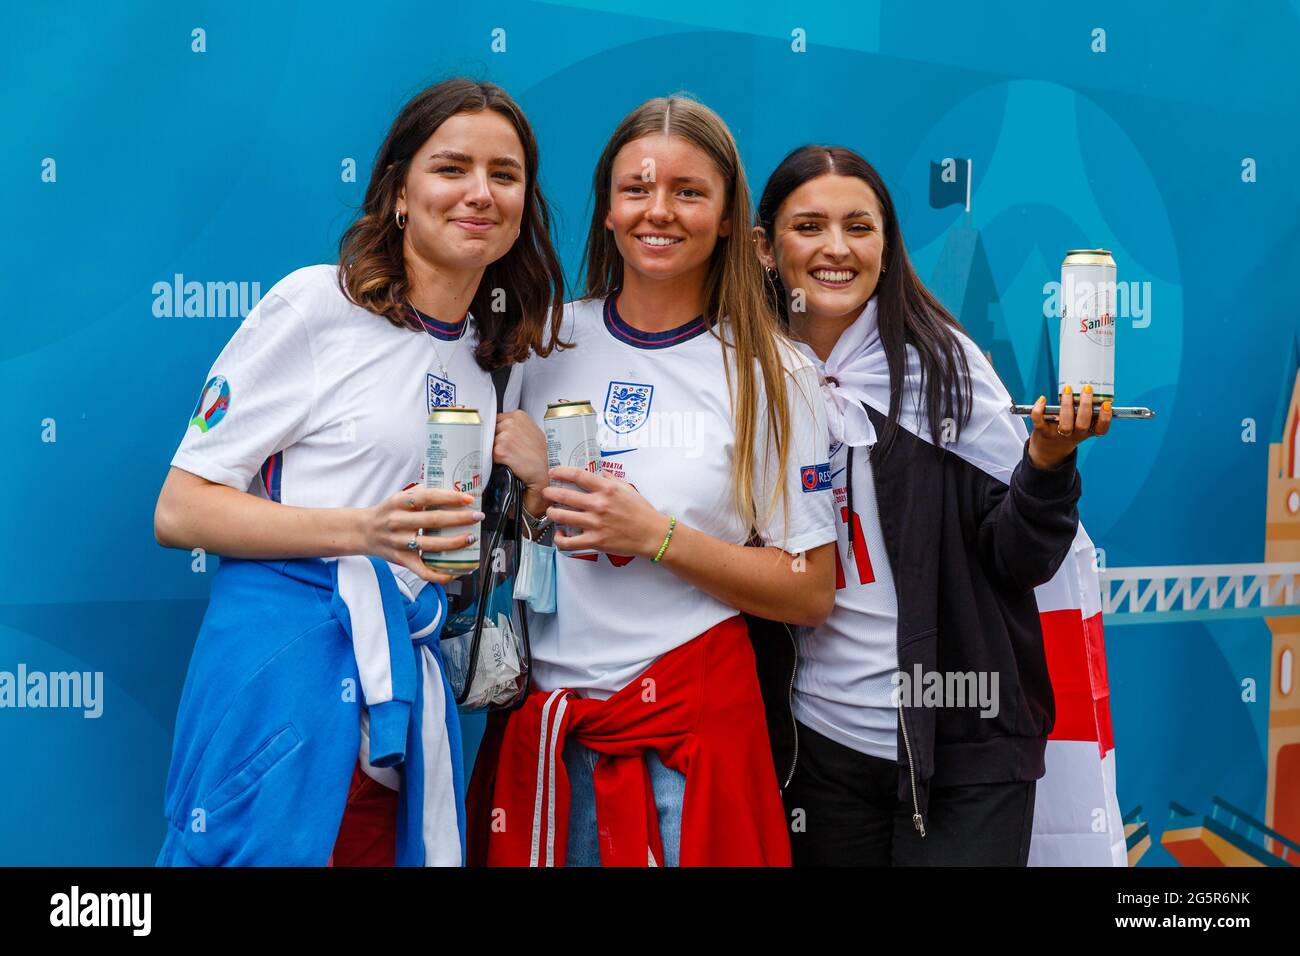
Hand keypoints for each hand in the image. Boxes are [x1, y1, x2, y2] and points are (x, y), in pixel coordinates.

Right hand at [361, 486, 484, 584]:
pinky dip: (441, 574)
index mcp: (399, 502)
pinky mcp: (402, 560)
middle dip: (460, 518)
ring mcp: (399, 543)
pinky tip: (456, 570)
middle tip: (478, 517)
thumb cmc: (387, 512)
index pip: (428, 497)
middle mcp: (398, 522)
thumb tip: (452, 490)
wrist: (362, 531)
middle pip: (434, 521)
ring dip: (455, 543)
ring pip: (431, 546)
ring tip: (470, 538)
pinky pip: (423, 571)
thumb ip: (421, 493)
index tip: (468, 499)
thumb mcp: (399, 497)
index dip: (450, 497)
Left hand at [493, 411, 548, 492]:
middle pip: (491, 430)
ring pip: (489, 441)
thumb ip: (516, 426)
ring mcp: (505, 436)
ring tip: (508, 456)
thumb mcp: (532, 432)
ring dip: (494, 450)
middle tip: (507, 449)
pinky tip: (505, 462)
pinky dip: (493, 459)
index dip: (498, 430)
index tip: (500, 437)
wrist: (542, 473)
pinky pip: (488, 453)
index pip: (496, 419)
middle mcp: (511, 423)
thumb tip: (503, 426)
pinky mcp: (500, 450)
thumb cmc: (539, 455)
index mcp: (519, 416)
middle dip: (495, 440)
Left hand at [543, 465, 669, 557]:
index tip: (553, 472)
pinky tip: (560, 534)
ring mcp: (595, 523)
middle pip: (564, 495)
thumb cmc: (642, 512)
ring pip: (562, 516)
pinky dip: (559, 538)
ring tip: (551, 512)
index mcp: (606, 489)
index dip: (561, 472)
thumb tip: (599, 472)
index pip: (577, 475)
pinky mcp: (594, 541)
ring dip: (552, 512)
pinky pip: (568, 542)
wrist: (652, 534)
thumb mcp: (628, 489)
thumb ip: (611, 479)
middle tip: (547, 492)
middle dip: (550, 493)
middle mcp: (598, 504)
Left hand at [1028, 384, 1112, 468]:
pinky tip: (1042, 399)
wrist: (1048, 451)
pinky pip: (1039, 420)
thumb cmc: (1067, 432)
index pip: (1100, 430)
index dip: (1105, 418)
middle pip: (1082, 424)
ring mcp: (1058, 434)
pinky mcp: (1042, 432)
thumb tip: (1089, 391)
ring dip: (1067, 405)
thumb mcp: (1080, 426)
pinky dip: (1039, 409)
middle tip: (1087, 388)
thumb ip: (1085, 414)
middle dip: (1085, 406)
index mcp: (1086, 432)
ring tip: (1068, 389)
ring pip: (1064, 423)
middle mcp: (1074, 435)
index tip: (1106, 404)